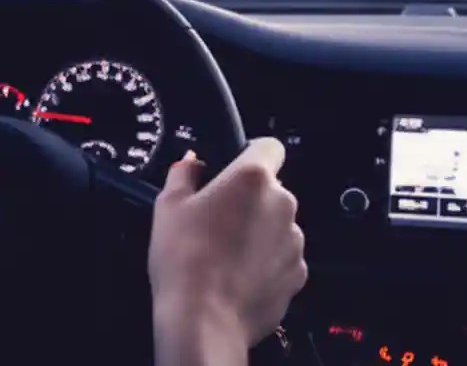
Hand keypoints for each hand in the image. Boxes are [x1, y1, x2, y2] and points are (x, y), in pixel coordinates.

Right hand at [148, 139, 306, 365]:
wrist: (204, 320)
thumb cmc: (183, 258)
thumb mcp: (168, 207)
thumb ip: (183, 174)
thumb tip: (191, 162)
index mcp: (252, 178)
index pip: (269, 146)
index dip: (251, 154)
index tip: (234, 171)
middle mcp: (282, 203)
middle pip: (271, 190)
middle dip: (250, 201)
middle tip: (217, 221)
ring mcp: (294, 241)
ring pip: (278, 225)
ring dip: (259, 232)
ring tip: (226, 254)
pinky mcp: (297, 273)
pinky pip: (283, 258)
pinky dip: (267, 263)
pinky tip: (239, 277)